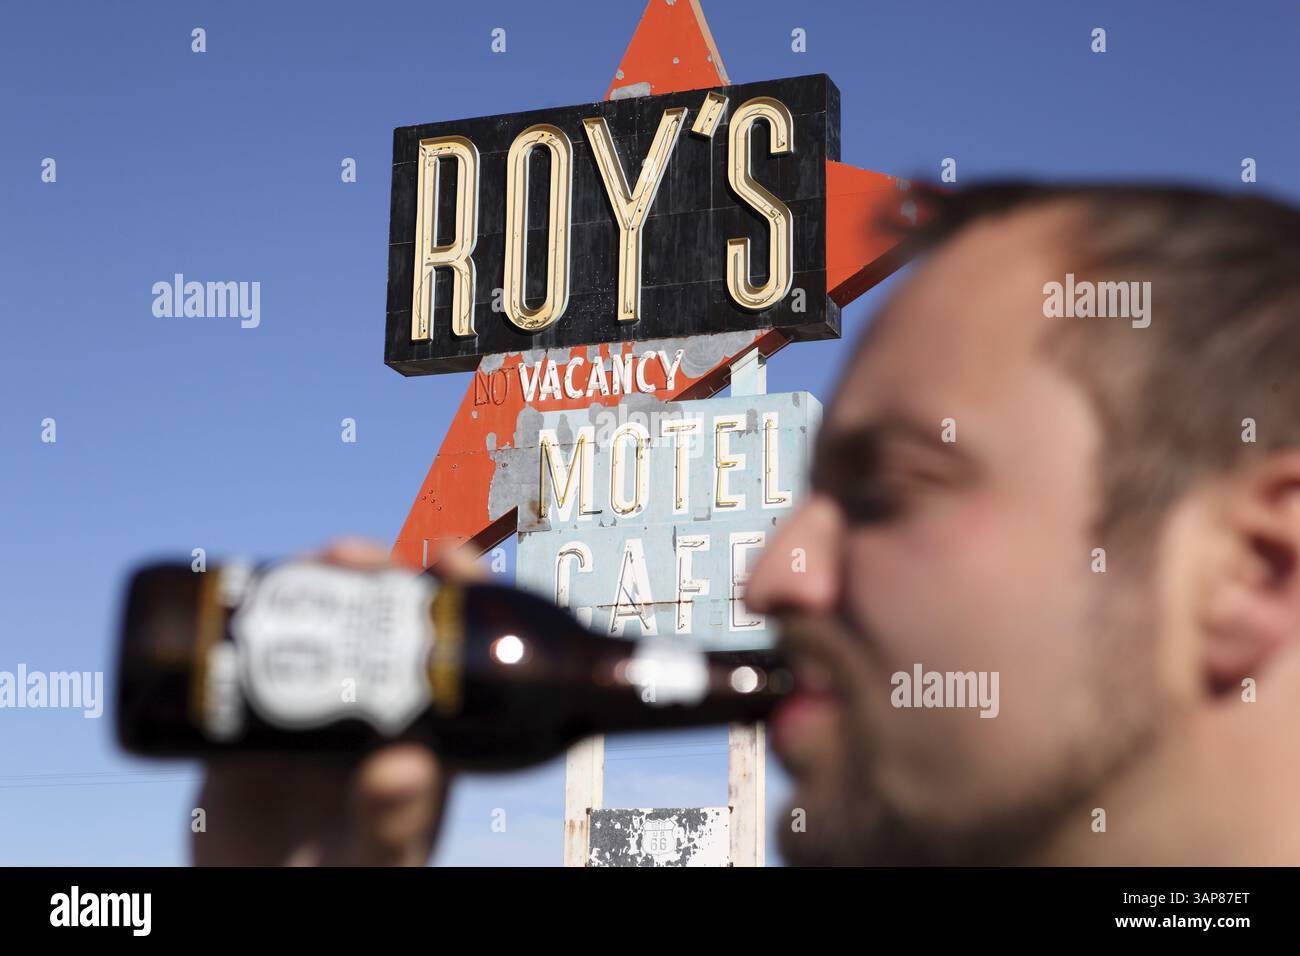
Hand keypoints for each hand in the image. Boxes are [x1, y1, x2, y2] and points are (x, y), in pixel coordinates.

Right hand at [192, 538, 484, 865]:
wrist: (255, 901)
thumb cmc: (344, 880)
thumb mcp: (380, 858)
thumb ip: (397, 821)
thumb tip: (408, 762)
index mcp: (431, 731)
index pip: (457, 649)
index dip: (457, 593)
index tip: (447, 555)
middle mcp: (379, 707)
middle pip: (386, 620)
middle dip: (375, 575)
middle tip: (349, 554)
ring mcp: (318, 706)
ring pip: (326, 624)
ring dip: (318, 584)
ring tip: (306, 564)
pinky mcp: (255, 718)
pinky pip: (257, 655)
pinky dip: (253, 617)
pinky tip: (248, 594)